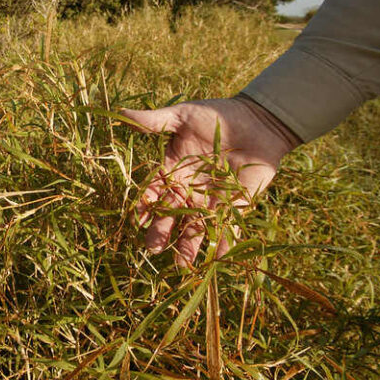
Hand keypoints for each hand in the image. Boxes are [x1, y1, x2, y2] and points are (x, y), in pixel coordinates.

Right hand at [121, 97, 299, 266]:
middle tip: (153, 248)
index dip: (145, 205)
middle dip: (163, 231)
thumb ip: (154, 121)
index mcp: (172, 170)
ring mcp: (211, 200)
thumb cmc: (217, 115)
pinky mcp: (236, 205)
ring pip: (197, 226)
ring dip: (189, 245)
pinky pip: (229, 227)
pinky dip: (225, 243)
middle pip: (172, 214)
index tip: (137, 218)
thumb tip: (121, 114)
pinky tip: (219, 260)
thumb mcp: (183, 115)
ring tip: (182, 265)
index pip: (154, 191)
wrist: (258, 120)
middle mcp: (188, 189)